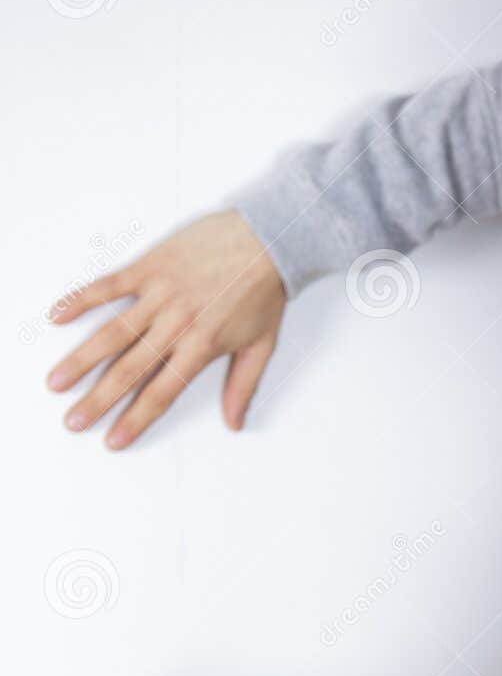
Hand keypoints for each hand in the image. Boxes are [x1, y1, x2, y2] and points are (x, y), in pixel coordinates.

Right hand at [46, 210, 286, 449]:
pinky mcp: (151, 266)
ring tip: (57, 382)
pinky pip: (110, 285)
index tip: (113, 439)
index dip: (135, 419)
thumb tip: (235, 423)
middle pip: (129, 371)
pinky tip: (59, 316)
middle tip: (73, 422)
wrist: (269, 236)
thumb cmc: (265, 290)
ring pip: (113, 333)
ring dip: (82, 360)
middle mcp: (177, 323)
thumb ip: (243, 387)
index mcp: (203, 346)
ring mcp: (161, 293)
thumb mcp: (262, 346)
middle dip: (98, 400)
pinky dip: (83, 300)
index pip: (162, 393)